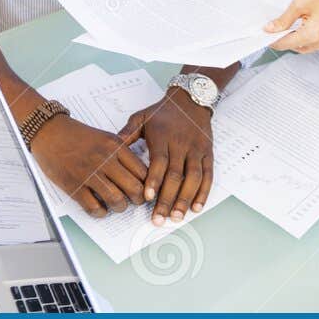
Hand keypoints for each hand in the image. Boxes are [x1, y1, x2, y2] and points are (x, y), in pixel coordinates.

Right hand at [29, 116, 148, 216]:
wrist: (49, 130)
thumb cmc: (76, 135)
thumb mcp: (105, 136)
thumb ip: (121, 153)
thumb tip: (138, 175)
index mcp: (115, 146)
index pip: (143, 171)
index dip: (148, 184)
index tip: (146, 189)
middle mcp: (105, 159)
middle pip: (134, 188)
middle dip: (138, 200)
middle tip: (136, 201)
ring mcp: (89, 174)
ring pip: (117, 200)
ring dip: (120, 207)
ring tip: (118, 205)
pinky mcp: (74, 186)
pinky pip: (94, 208)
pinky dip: (100, 213)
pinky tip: (100, 208)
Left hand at [120, 89, 213, 225]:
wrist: (190, 100)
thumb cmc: (162, 112)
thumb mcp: (141, 117)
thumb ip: (127, 133)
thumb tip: (111, 148)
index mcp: (163, 136)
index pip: (159, 162)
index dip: (154, 180)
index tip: (147, 198)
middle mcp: (181, 144)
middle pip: (175, 175)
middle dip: (167, 198)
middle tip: (159, 218)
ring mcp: (196, 150)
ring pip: (193, 178)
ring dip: (185, 199)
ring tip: (176, 216)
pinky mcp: (208, 153)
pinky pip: (208, 175)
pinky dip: (203, 192)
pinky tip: (196, 207)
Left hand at [264, 0, 318, 51]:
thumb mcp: (299, 4)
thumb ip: (283, 20)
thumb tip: (270, 28)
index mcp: (312, 34)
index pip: (285, 43)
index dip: (272, 40)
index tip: (263, 34)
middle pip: (292, 47)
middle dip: (281, 39)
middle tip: (272, 28)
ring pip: (300, 47)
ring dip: (291, 40)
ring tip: (285, 27)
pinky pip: (309, 45)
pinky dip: (300, 39)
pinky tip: (296, 29)